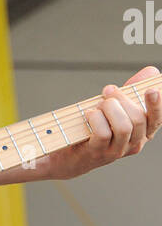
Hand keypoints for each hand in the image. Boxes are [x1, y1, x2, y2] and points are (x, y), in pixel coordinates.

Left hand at [45, 66, 160, 180]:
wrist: (71, 154)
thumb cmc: (96, 126)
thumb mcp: (117, 107)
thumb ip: (133, 91)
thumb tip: (151, 71)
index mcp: (143, 132)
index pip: (157, 119)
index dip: (156, 105)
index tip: (151, 90)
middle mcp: (134, 144)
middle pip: (138, 119)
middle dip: (121, 99)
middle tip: (108, 91)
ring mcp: (117, 151)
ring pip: (123, 127)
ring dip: (108, 108)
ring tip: (98, 106)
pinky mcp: (99, 152)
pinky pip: (103, 133)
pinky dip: (95, 118)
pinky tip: (89, 115)